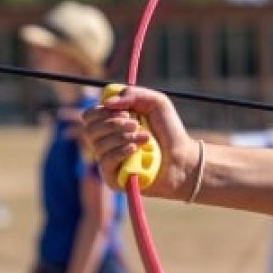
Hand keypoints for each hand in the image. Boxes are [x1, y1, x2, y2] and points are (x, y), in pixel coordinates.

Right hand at [81, 86, 197, 198]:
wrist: (183, 159)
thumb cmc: (169, 131)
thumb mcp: (156, 103)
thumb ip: (133, 94)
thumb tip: (107, 102)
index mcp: (111, 124)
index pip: (90, 116)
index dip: (102, 111)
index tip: (125, 112)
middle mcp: (106, 142)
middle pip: (89, 130)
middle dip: (112, 124)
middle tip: (135, 124)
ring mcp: (108, 161)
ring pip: (98, 145)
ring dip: (123, 137)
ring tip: (146, 138)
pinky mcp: (113, 178)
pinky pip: (106, 161)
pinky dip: (120, 152)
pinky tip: (136, 150)